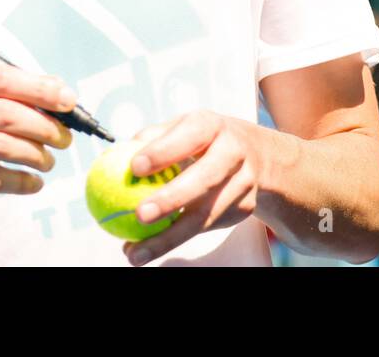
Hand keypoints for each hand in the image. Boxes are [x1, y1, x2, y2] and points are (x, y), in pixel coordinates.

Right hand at [0, 64, 76, 238]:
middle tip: (65, 139)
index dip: (38, 88)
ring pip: (0, 146)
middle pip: (3, 113)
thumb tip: (60, 89)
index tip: (69, 101)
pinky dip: (21, 181)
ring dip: (36, 155)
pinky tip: (33, 183)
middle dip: (43, 126)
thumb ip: (10, 96)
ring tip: (49, 162)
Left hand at [120, 110, 265, 265]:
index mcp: (211, 125)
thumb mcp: (183, 127)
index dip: (163, 151)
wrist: (259, 156)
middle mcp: (232, 151)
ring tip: (134, 252)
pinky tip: (149, 247)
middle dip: (172, 199)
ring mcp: (242, 182)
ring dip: (168, 238)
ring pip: (206, 215)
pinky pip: (206, 227)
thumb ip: (154, 137)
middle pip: (205, 178)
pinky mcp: (244, 209)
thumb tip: (119, 153)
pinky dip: (176, 239)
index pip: (188, 135)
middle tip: (139, 216)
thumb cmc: (206, 140)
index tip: (134, 168)